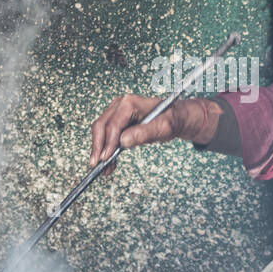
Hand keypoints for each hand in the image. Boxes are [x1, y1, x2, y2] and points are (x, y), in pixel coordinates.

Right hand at [88, 96, 219, 173]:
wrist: (175, 117)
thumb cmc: (172, 120)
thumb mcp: (164, 128)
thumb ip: (145, 133)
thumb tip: (123, 141)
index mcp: (130, 103)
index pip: (113, 125)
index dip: (108, 143)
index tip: (105, 159)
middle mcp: (120, 104)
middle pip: (101, 126)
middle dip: (98, 147)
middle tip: (97, 166)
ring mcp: (116, 111)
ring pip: (100, 131)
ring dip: (100, 150)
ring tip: (104, 168)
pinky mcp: (117, 120)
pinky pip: (106, 134)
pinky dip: (105, 149)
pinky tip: (109, 164)